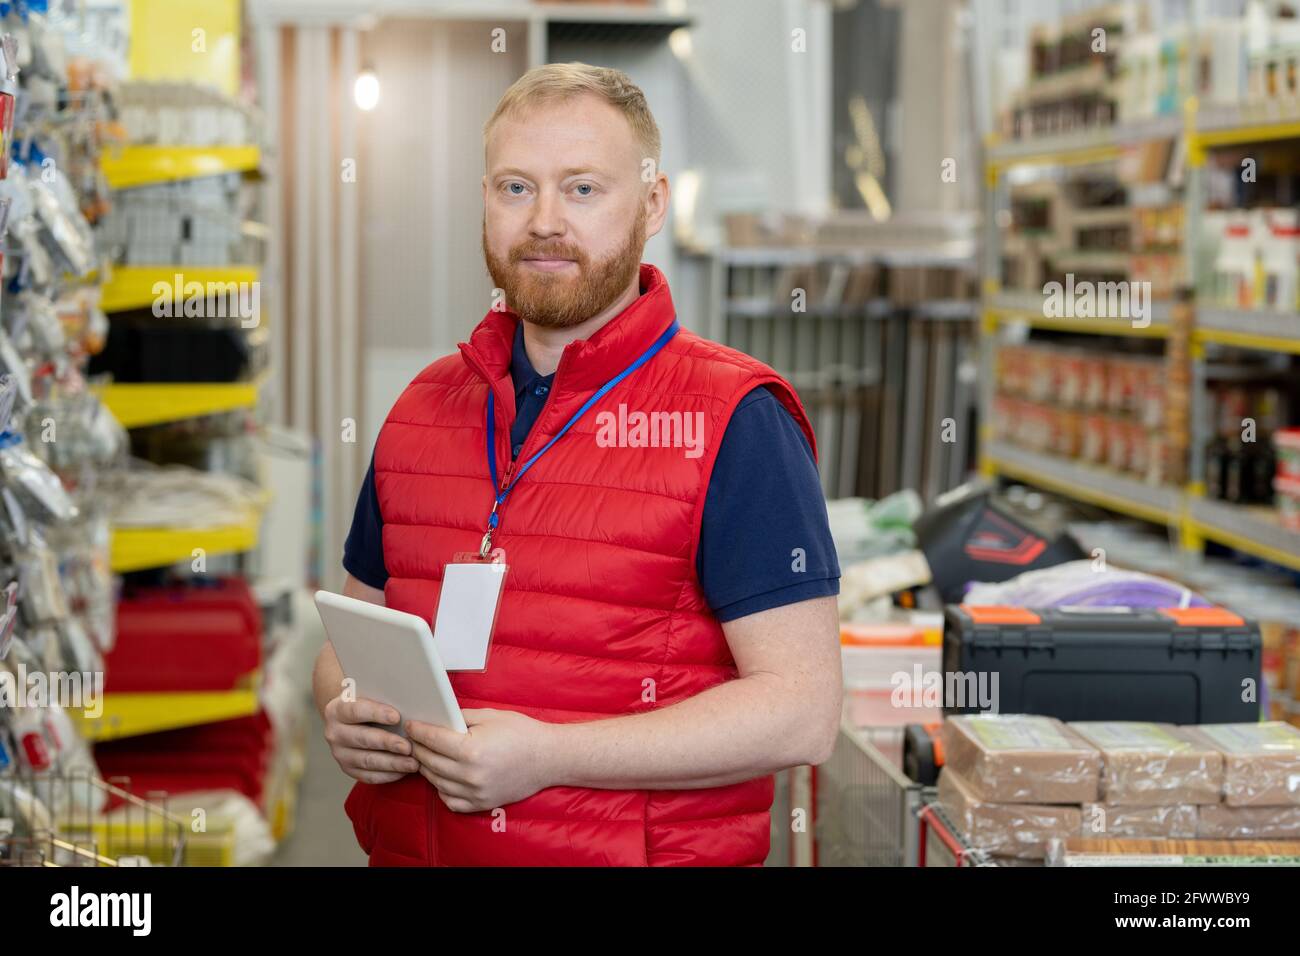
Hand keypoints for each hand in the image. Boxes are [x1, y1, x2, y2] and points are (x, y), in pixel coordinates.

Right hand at [323, 695, 419, 783]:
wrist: (351, 720)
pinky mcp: (348, 769)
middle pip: (363, 739)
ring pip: (367, 760)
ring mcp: (340, 753)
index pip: (356, 711)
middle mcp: (334, 732)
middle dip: (387, 743)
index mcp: (337, 709)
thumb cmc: (368, 704)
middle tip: (408, 746)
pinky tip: (404, 771)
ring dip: (392, 763)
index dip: (376, 713)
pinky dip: (388, 775)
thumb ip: (383, 698)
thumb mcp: (370, 695)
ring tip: (412, 763)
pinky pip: (369, 776)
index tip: (396, 717)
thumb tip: (410, 703)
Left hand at [407, 708, 554, 812]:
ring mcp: (475, 792)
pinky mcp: (481, 803)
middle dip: (418, 748)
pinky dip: (442, 790)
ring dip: (426, 768)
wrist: (548, 758)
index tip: (411, 726)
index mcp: (471, 750)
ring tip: (424, 756)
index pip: (433, 740)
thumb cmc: (522, 734)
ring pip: (437, 782)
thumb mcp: (490, 716)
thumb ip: (462, 717)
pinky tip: (442, 778)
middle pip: (430, 762)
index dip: (419, 731)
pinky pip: (451, 801)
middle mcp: (470, 774)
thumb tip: (441, 719)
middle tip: (413, 739)